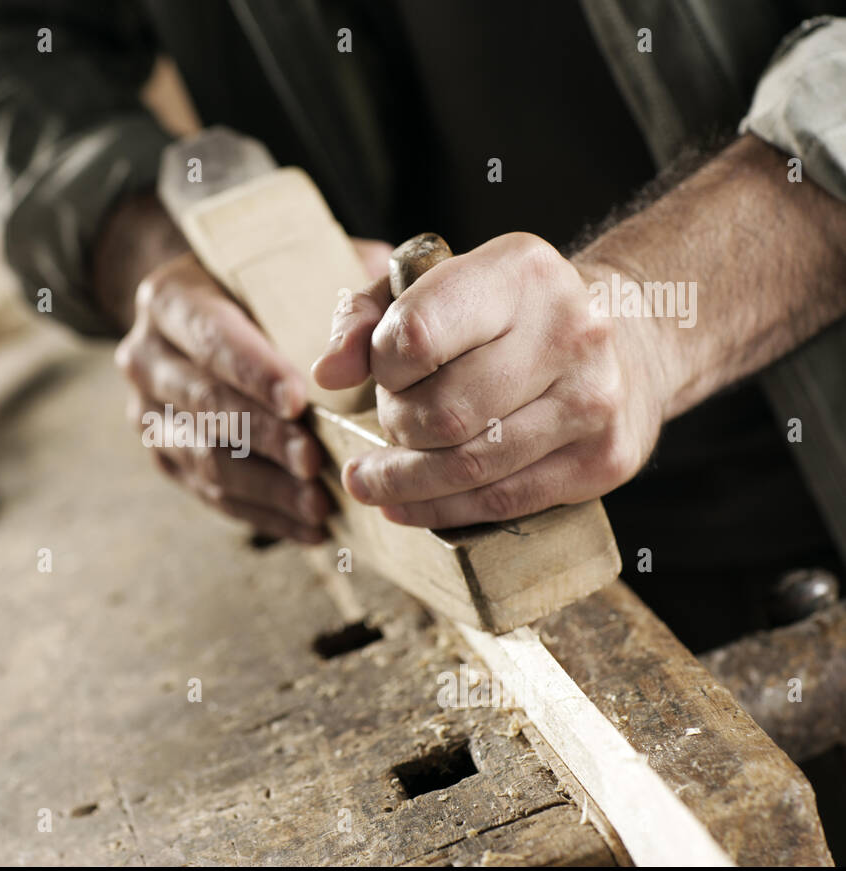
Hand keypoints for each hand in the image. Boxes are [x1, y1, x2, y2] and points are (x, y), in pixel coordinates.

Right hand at [114, 239, 390, 542]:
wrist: (219, 313)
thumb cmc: (279, 288)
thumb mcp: (312, 268)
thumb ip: (341, 295)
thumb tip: (361, 348)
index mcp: (170, 297)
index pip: (209, 337)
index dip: (253, 371)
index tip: (298, 401)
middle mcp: (145, 354)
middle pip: (205, 404)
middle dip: (265, 438)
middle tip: (316, 461)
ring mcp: (147, 411)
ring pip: (204, 457)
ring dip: (266, 486)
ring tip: (318, 504)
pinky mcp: (164, 455)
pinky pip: (210, 494)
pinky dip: (263, 513)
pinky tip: (309, 525)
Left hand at [312, 232, 667, 528]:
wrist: (632, 332)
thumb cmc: (510, 310)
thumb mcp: (437, 285)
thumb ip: (368, 317)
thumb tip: (328, 374)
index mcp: (519, 272)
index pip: (416, 335)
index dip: (381, 368)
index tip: (382, 374)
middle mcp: (568, 331)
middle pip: (440, 413)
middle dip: (395, 428)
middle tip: (390, 425)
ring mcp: (593, 399)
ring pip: (469, 466)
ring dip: (405, 482)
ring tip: (371, 481)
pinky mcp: (604, 458)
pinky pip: (503, 501)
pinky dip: (442, 510)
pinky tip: (407, 504)